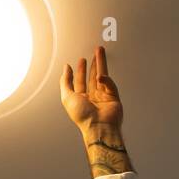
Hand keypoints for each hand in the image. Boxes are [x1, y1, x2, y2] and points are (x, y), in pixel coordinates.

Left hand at [58, 46, 133, 176]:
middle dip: (94, 63)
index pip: (80, 80)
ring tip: (100, 52)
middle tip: (96, 51)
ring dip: (101, 64)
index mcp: (81, 98)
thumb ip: (65, 81)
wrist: (98, 126)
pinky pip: (110, 84)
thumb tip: (66, 68)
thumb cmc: (83, 116)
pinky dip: (106, 79)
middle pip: (93, 76)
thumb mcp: (67, 97)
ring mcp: (103, 97)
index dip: (80, 70)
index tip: (81, 60)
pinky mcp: (113, 98)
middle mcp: (92, 97)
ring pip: (102, 77)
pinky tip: (102, 76)